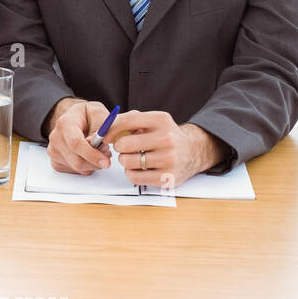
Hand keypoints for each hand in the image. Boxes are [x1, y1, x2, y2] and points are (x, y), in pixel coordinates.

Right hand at [46, 97, 111, 174]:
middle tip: (106, 153)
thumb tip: (101, 143)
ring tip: (97, 150)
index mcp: (65, 123)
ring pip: (78, 168)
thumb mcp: (98, 112)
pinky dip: (86, 167)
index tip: (106, 162)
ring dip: (92, 163)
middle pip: (77, 161)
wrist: (72, 119)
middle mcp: (56, 138)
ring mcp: (53, 151)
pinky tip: (87, 155)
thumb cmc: (85, 115)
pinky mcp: (55, 162)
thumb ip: (102, 127)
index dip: (92, 155)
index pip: (76, 144)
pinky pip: (75, 171)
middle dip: (96, 161)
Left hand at [107, 111, 224, 188]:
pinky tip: (139, 168)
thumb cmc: (165, 136)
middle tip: (125, 149)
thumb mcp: (152, 122)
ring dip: (125, 160)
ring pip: (127, 161)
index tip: (106, 136)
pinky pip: (133, 176)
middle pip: (124, 144)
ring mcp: (169, 159)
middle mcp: (167, 138)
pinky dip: (131, 173)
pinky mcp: (166, 177)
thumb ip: (129, 121)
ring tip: (134, 158)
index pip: (127, 121)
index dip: (110, 130)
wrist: (192, 153)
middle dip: (119, 147)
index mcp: (161, 120)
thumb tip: (104, 128)